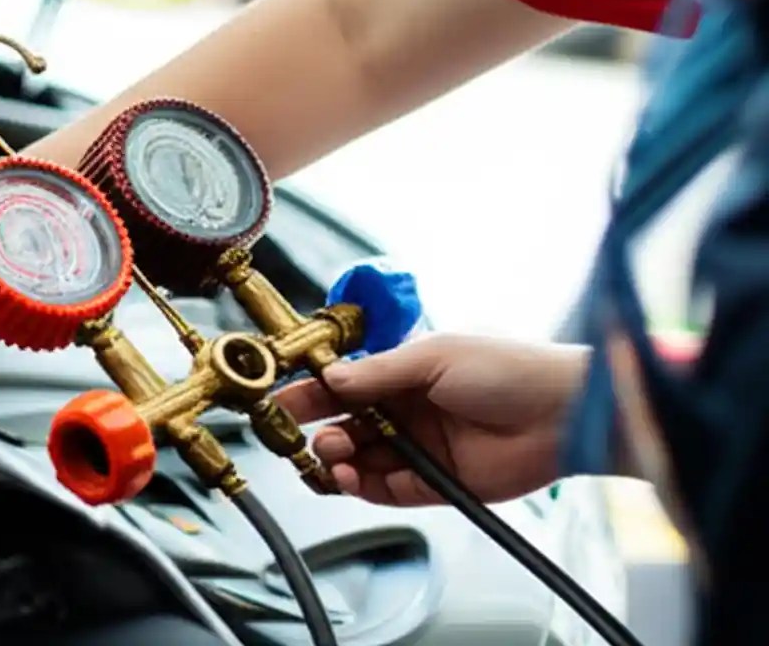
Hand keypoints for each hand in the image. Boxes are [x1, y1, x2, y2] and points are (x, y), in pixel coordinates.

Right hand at [275, 334, 587, 505]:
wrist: (564, 414)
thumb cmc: (509, 369)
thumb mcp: (434, 357)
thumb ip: (378, 373)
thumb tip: (331, 378)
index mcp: (405, 373)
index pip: (345, 384)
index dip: (311, 391)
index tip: (281, 398)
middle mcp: (407, 411)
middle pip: (345, 424)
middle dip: (318, 428)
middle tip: (302, 431)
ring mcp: (419, 448)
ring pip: (360, 459)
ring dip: (337, 458)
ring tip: (332, 453)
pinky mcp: (434, 484)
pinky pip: (385, 489)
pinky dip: (362, 485)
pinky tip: (351, 474)